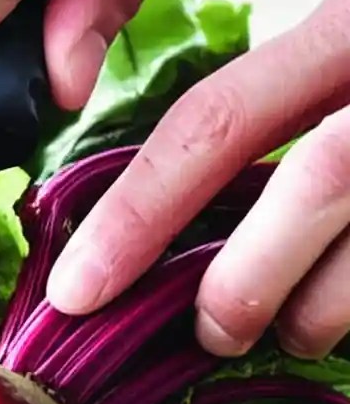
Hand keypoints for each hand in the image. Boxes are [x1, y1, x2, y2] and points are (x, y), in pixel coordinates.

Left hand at [46, 0, 349, 359]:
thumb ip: (284, 72)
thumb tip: (195, 161)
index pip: (216, 123)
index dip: (136, 216)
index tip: (79, 284)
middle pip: (311, 186)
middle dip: (243, 278)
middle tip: (208, 331)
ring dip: (324, 308)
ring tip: (290, 331)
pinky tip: (343, 311)